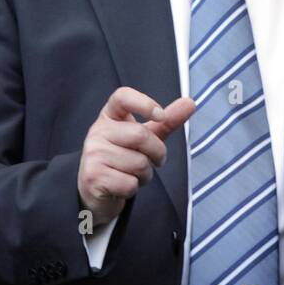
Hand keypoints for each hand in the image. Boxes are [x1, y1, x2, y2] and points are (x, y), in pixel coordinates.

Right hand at [77, 87, 195, 226]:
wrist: (96, 187)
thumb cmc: (122, 157)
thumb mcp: (144, 137)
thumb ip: (166, 121)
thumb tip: (190, 102)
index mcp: (109, 116)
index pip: (122, 97)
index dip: (144, 103)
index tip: (161, 115)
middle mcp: (97, 131)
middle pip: (141, 135)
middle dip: (157, 153)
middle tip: (154, 160)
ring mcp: (93, 154)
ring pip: (138, 163)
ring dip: (146, 174)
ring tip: (133, 173)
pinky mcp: (94, 177)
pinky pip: (130, 183)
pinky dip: (134, 188)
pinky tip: (123, 184)